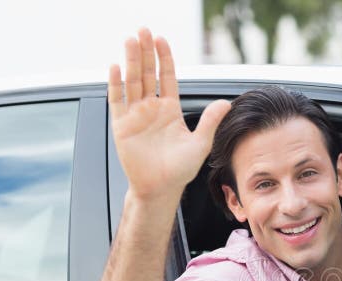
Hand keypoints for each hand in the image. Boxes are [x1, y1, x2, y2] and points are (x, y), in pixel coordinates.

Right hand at [109, 28, 230, 200]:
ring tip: (131, 41)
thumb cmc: (180, 170)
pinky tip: (116, 67)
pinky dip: (115, 84)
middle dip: (145, 52)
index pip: (167, 78)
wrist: (160, 188)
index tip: (162, 40)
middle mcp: (151, 108)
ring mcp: (135, 115)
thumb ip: (210, 122)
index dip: (164, 59)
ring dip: (131, 61)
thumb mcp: (199, 144)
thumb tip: (226, 102)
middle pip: (147, 74)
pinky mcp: (121, 126)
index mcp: (170, 110)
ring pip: (132, 82)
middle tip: (143, 31)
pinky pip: (117, 101)